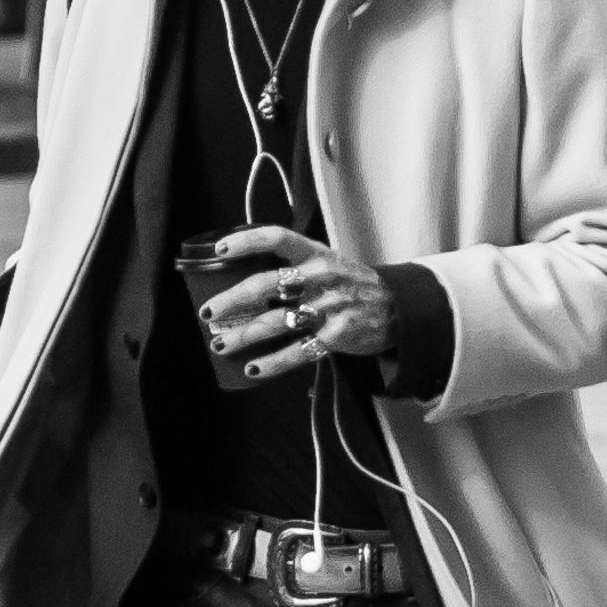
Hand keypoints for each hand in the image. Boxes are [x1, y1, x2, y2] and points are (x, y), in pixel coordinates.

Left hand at [200, 229, 394, 382]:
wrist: (397, 308)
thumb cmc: (352, 284)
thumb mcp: (329, 263)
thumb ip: (294, 267)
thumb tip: (245, 281)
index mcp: (317, 254)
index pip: (277, 238)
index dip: (247, 241)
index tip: (220, 249)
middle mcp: (321, 278)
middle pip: (267, 284)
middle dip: (232, 299)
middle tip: (208, 311)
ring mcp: (329, 308)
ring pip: (275, 322)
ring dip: (243, 335)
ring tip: (220, 343)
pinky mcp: (336, 336)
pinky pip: (297, 352)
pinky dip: (272, 363)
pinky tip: (253, 368)